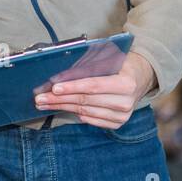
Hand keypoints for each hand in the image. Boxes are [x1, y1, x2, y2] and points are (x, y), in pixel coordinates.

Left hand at [32, 52, 156, 128]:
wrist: (140, 77)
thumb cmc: (122, 63)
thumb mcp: (111, 57)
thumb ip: (92, 64)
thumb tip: (64, 72)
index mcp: (126, 83)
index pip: (93, 86)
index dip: (72, 87)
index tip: (54, 88)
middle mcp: (125, 102)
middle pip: (86, 101)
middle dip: (60, 99)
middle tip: (40, 98)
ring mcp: (122, 116)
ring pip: (85, 112)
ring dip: (62, 108)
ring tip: (45, 104)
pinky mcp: (117, 123)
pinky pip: (91, 120)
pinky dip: (75, 114)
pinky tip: (62, 108)